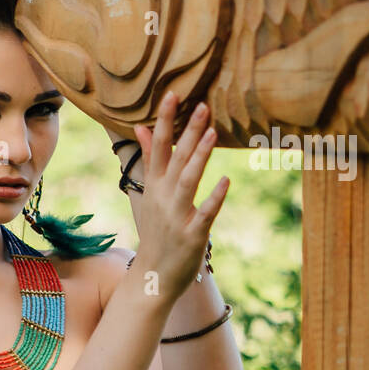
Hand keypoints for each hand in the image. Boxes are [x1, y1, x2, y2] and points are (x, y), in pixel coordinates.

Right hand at [130, 91, 228, 301]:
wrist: (152, 276)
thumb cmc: (157, 231)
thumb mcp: (150, 193)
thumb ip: (149, 160)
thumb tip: (141, 128)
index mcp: (155, 185)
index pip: (158, 146)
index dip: (164, 120)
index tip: (173, 94)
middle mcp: (163, 196)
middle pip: (175, 158)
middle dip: (188, 131)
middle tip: (202, 104)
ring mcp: (177, 216)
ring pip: (188, 180)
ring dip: (200, 156)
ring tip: (213, 132)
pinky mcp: (192, 235)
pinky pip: (204, 213)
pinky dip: (215, 197)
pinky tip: (227, 180)